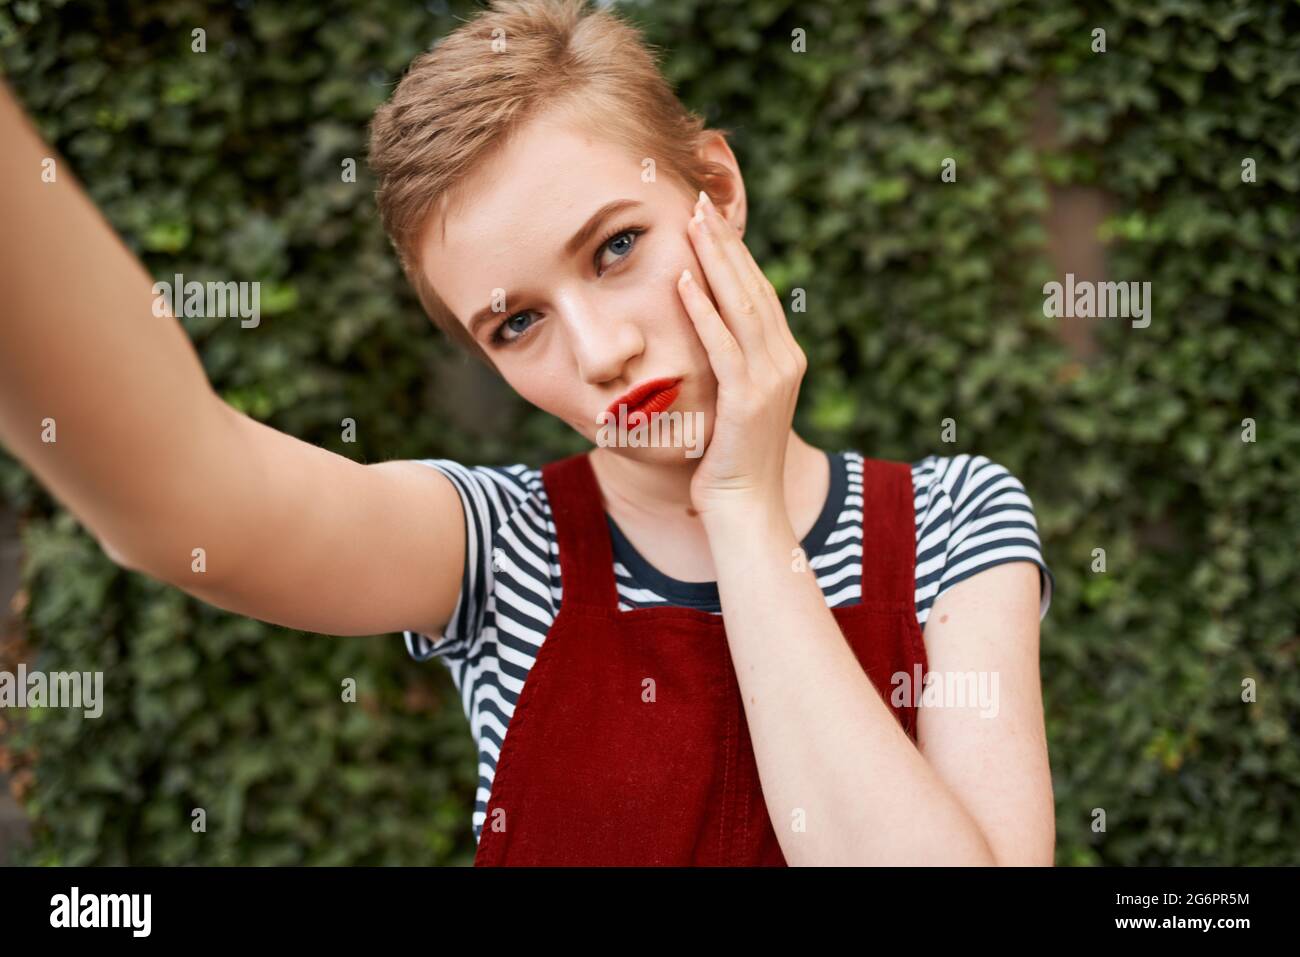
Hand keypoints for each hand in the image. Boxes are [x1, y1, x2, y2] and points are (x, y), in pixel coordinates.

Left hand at [676, 190, 807, 516]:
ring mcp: (771, 379)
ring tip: (692, 223)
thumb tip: (704, 338)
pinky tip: (685, 279)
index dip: (734, 254)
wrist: (747, 509)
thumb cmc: (730, 461)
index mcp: (783, 359)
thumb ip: (729, 368)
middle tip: (699, 202)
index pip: (759, 293)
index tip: (710, 220)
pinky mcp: (749, 398)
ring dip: (714, 261)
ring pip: (741, 305)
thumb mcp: (733, 404)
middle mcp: (785, 361)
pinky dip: (704, 309)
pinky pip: (723, 343)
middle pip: (753, 288)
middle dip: (724, 243)